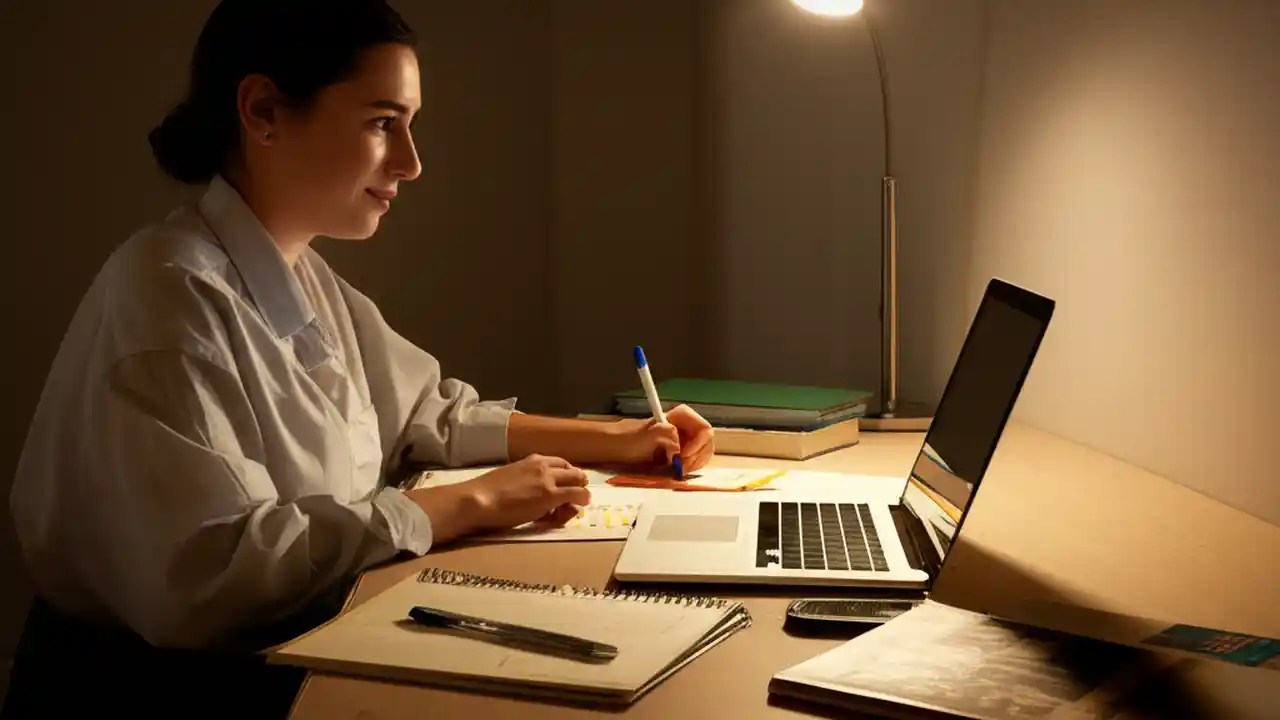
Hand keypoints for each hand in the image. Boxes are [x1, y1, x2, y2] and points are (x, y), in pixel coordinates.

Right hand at [407, 455, 590, 542]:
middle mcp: (543, 465)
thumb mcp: (510, 478)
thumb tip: (534, 494)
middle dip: (577, 484)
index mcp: (532, 460)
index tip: (562, 489)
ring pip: (579, 481)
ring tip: (564, 511)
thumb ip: (526, 482)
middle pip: (573, 471)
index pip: (560, 464)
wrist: (478, 500)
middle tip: (571, 500)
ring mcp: (548, 479)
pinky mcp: (551, 495)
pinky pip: (578, 495)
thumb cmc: (486, 494)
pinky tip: (572, 510)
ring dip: (578, 494)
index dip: (565, 477)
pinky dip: (581, 501)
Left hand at [608, 403, 714, 472]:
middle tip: (682, 467)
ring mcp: (680, 442)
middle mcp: (683, 428)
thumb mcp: (647, 434)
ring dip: (694, 464)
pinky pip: (692, 463)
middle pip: (706, 443)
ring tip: (679, 470)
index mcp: (679, 418)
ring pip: (701, 454)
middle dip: (698, 456)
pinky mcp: (675, 456)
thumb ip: (668, 434)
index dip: (699, 443)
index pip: (704, 428)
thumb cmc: (626, 438)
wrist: (610, 447)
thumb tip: (680, 448)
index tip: (683, 455)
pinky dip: (688, 469)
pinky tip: (677, 472)